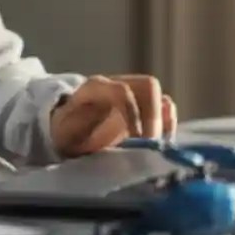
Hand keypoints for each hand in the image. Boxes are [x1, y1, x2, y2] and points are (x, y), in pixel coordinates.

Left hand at [50, 75, 177, 157]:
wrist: (67, 130)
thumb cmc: (66, 132)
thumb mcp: (65, 130)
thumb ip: (82, 123)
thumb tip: (106, 116)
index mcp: (96, 87)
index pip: (123, 90)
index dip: (133, 114)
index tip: (137, 140)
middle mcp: (119, 84)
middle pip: (149, 87)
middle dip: (154, 118)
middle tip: (151, 147)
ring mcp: (135, 95)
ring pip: (161, 99)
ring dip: (163, 124)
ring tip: (156, 149)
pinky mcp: (146, 108)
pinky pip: (166, 111)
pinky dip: (168, 128)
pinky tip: (160, 147)